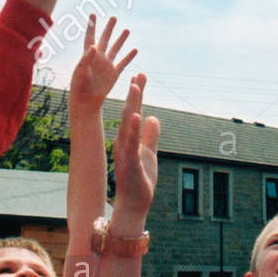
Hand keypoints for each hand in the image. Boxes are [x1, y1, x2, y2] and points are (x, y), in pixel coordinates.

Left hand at [69, 15, 137, 112]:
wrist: (86, 102)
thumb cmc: (79, 87)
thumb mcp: (80, 71)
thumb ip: (86, 58)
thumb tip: (94, 45)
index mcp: (87, 55)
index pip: (90, 37)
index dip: (92, 26)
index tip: (93, 15)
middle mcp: (98, 58)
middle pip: (104, 39)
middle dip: (109, 29)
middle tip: (114, 17)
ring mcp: (106, 65)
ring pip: (115, 49)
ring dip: (121, 40)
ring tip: (127, 30)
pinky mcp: (113, 74)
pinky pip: (123, 63)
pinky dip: (129, 56)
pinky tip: (135, 49)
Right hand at [111, 75, 159, 224]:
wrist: (134, 203)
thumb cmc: (140, 179)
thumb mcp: (149, 152)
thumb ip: (150, 135)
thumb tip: (153, 117)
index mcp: (129, 138)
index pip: (134, 110)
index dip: (138, 94)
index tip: (141, 75)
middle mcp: (124, 141)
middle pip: (129, 112)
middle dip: (134, 93)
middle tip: (138, 73)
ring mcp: (125, 151)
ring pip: (128, 123)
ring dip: (132, 104)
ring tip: (135, 86)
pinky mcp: (129, 162)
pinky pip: (131, 143)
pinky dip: (133, 129)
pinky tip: (136, 115)